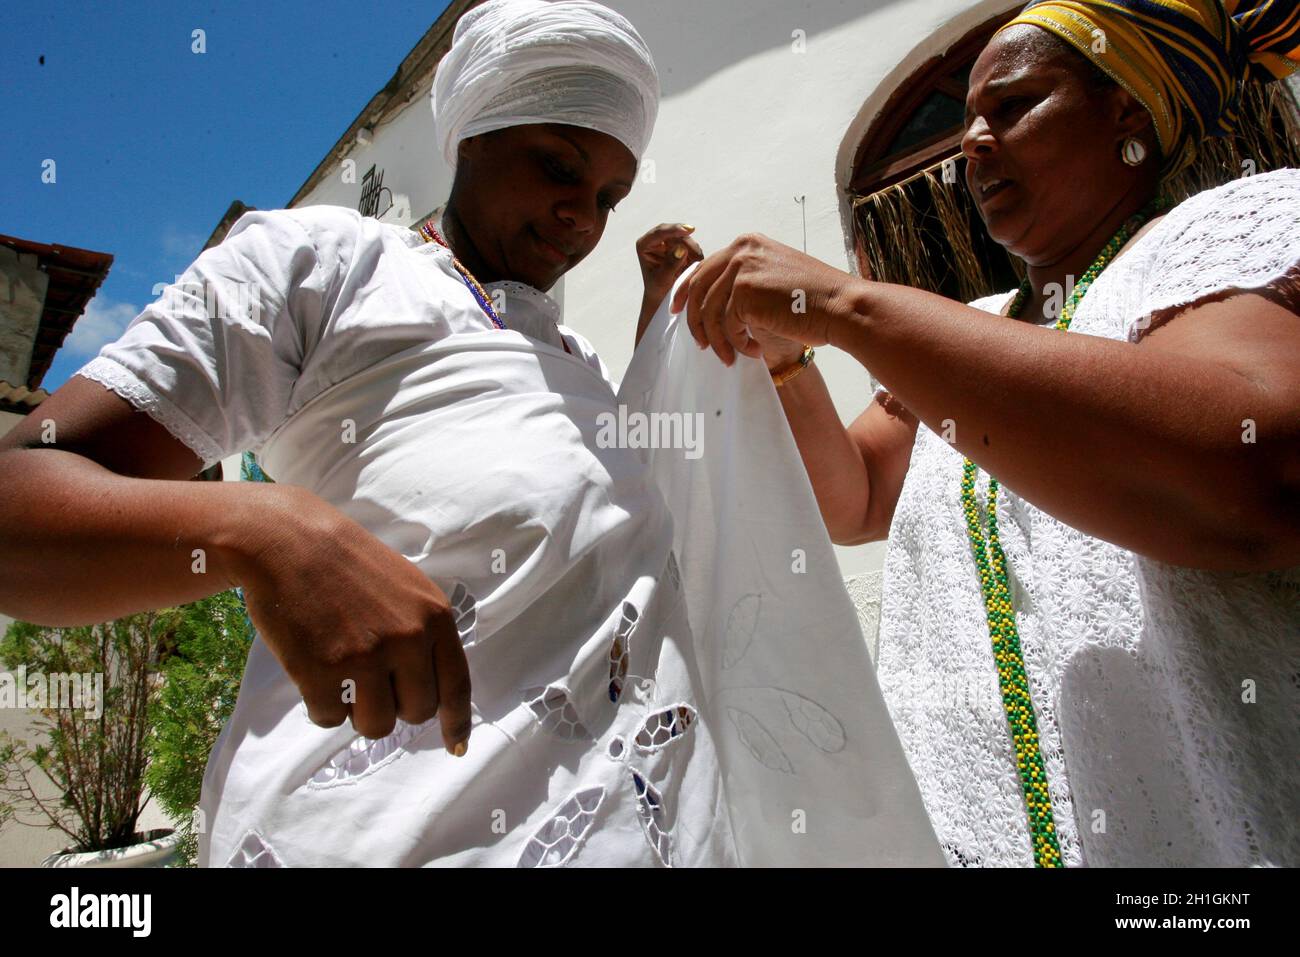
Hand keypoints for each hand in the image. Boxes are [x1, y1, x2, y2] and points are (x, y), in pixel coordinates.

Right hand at [228, 485, 471, 752]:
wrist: (288, 542)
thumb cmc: (349, 566)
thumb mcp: (408, 588)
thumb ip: (426, 635)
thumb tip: (437, 695)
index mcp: (434, 617)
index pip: (456, 686)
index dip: (456, 724)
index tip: (455, 750)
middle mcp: (407, 639)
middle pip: (416, 713)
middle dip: (396, 707)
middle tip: (371, 682)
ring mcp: (363, 656)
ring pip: (376, 725)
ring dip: (359, 712)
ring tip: (344, 679)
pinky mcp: (320, 670)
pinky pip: (330, 719)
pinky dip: (322, 707)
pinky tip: (314, 675)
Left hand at [637, 223, 703, 314]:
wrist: (662, 296)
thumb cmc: (658, 289)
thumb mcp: (663, 280)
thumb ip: (671, 264)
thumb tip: (681, 249)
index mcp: (644, 245)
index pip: (659, 232)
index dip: (674, 230)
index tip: (687, 230)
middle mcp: (655, 239)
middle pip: (675, 232)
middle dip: (687, 244)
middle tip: (698, 256)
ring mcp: (667, 241)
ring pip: (685, 238)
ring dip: (693, 251)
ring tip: (693, 267)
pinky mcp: (678, 245)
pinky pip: (691, 245)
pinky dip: (695, 254)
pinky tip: (694, 265)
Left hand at [669, 232, 856, 366]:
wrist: (840, 306)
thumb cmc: (815, 298)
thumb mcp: (775, 276)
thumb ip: (746, 279)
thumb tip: (716, 301)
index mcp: (747, 243)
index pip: (704, 267)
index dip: (685, 291)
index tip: (676, 310)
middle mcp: (741, 250)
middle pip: (698, 289)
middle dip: (694, 321)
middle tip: (700, 344)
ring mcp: (741, 269)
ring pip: (710, 313)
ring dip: (719, 341)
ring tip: (730, 358)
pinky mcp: (744, 293)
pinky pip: (727, 327)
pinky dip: (738, 345)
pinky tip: (754, 352)